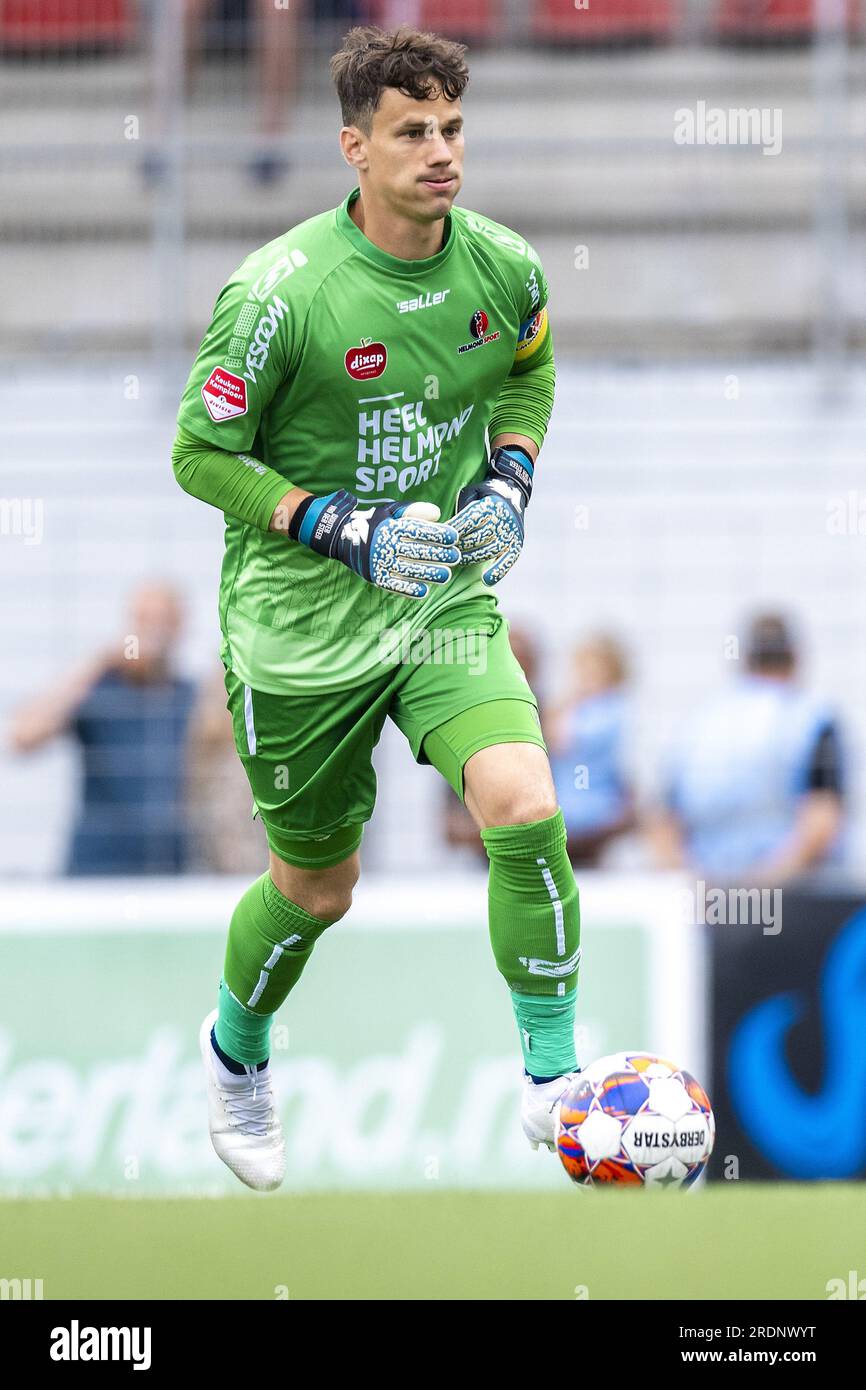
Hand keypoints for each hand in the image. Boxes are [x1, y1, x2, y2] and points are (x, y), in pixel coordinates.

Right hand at [289, 490, 459, 598]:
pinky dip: (409, 589)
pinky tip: (424, 590)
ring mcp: (380, 562)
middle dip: (439, 555)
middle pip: (417, 551)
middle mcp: (385, 544)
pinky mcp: (375, 577)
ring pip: (409, 570)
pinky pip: (395, 585)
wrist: (342, 537)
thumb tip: (438, 514)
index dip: (438, 534)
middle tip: (455, 557)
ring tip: (445, 575)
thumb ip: (414, 510)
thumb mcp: (391, 511)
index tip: (454, 537)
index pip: (419, 531)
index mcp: (391, 527)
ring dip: (429, 574)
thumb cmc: (375, 522)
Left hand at [450, 445, 533, 585]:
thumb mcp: (471, 493)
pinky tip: (486, 580)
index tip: (439, 538)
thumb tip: (444, 528)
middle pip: (475, 539)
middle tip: (444, 552)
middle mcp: (502, 520)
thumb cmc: (483, 497)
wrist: (511, 494)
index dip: (452, 531)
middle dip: (458, 547)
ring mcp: (510, 534)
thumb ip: (460, 507)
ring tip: (456, 561)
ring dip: (470, 559)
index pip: (467, 522)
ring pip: (487, 552)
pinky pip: (507, 561)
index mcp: (489, 506)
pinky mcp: (516, 544)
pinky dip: (498, 572)